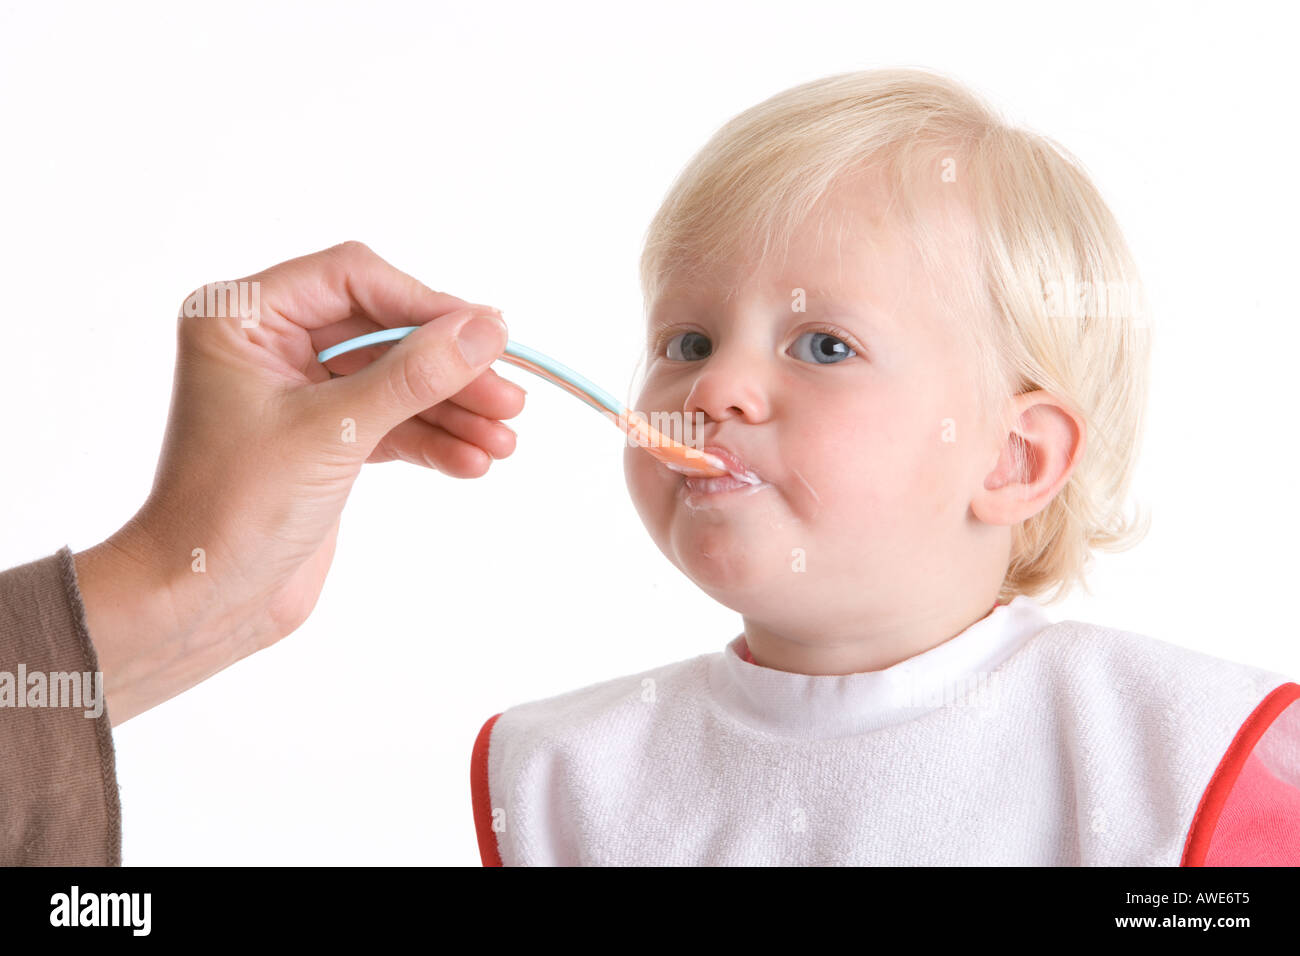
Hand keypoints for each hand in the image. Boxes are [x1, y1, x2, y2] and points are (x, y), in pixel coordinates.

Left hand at [75, 241, 525, 724]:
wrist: (201, 603)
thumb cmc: (233, 510)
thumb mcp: (334, 433)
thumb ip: (414, 375)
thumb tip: (488, 328)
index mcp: (244, 317)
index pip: (353, 279)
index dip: (425, 304)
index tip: (487, 335)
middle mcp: (270, 343)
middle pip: (385, 332)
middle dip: (450, 369)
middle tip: (509, 399)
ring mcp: (300, 391)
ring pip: (396, 380)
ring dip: (452, 410)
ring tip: (504, 441)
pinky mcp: (326, 439)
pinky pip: (392, 421)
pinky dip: (432, 440)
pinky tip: (472, 461)